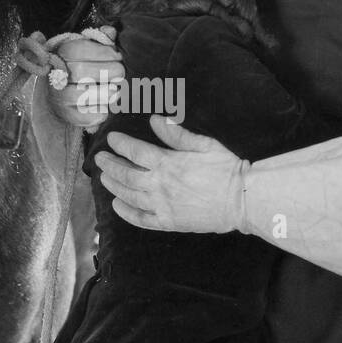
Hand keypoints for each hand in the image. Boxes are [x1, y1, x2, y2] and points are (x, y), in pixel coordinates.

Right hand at [48, 27, 124, 129]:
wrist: (61, 93)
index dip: (103, 52)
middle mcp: (57, 76)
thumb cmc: (81, 66)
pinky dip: (102, 113)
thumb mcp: (88, 49)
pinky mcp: (67, 116)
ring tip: (116, 91)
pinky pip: (87, 117)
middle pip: (83, 72)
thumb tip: (111, 32)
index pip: (80, 49)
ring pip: (83, 96)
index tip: (117, 55)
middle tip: (121, 74)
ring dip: (106, 93)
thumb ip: (100, 39)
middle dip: (109, 72)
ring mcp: (60, 97)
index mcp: (62, 54)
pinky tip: (106, 106)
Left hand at [94, 114, 247, 231]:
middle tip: (100, 159)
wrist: (241, 199)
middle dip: (110, 165)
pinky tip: (117, 205)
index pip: (135, 151)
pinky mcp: (168, 222)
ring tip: (104, 178)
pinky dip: (126, 212)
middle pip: (125, 174)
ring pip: (128, 195)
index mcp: (168, 163)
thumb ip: (176, 134)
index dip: (120, 144)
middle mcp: (159, 185)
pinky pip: (140, 219)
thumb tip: (155, 120)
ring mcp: (161, 206)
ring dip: (113, 186)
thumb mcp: (204, 144)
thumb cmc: (226, 169)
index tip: (112, 139)